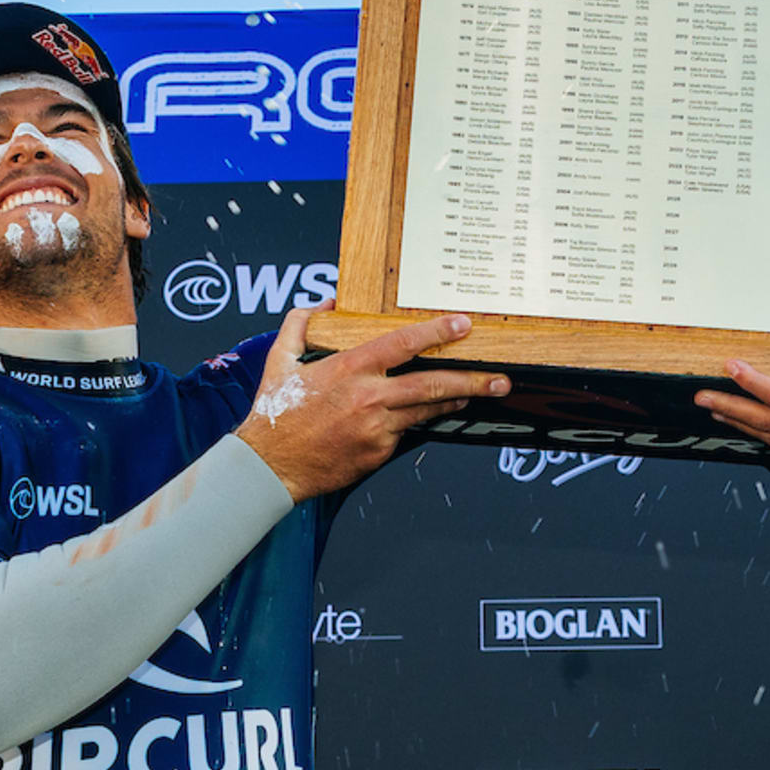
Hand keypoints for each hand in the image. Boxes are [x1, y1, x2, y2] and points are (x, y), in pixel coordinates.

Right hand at [234, 312, 509, 499]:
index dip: (436, 333)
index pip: (402, 345)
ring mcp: (377, 428)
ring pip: (427, 411)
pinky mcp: (378, 452)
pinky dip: (415, 422)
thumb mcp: (279, 360)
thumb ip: (301, 324)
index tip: (462, 325)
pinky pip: (405, 432)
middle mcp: (368, 398)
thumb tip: (325, 302)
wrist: (269, 466)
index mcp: (348, 370)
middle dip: (472, 380)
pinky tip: (429, 415)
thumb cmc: (275, 414)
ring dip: (455, 400)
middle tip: (500, 378)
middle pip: (432, 385)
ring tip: (480, 391)